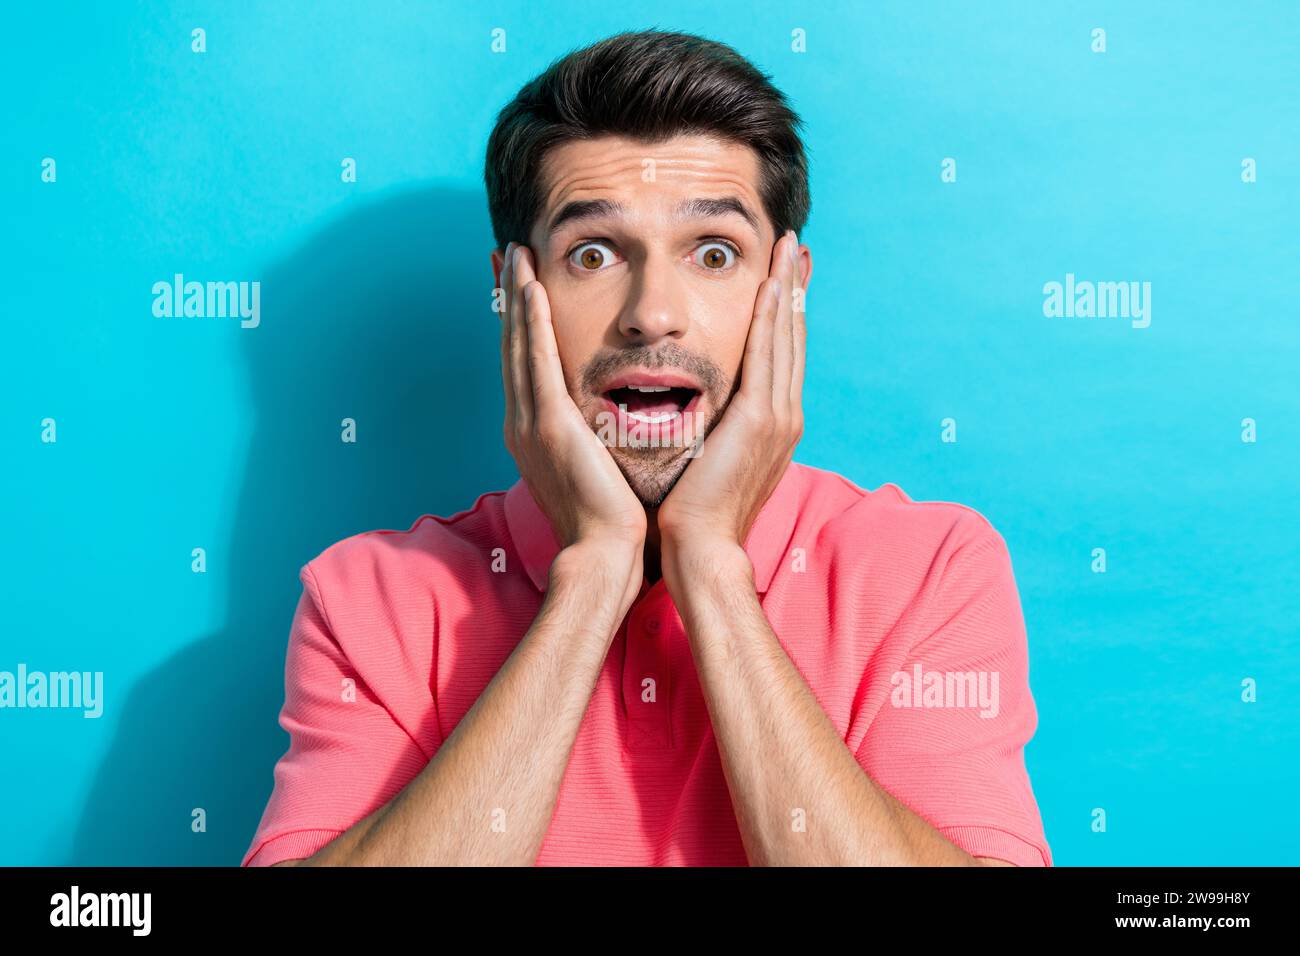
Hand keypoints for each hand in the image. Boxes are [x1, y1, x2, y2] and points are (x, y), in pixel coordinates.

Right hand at [497, 242, 647, 558]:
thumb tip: (611, 422)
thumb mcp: (598, 468)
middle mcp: (523, 422)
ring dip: (516, 297)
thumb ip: (596, 438)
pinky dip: (531, 323)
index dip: (521, 322)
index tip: (522, 285)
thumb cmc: (611, 520)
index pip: (526, 364)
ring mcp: (530, 422)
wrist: (605, 554)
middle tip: (507, 254)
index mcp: (535, 433)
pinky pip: (536, 362)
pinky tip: (531, 290)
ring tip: (516, 255)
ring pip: (519, 345)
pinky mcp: (548, 425)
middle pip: (513, 346)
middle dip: (509, 298)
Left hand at [657, 229, 805, 557]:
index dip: (784, 313)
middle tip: (795, 246)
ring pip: (785, 339)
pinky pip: (766, 358)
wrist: (701, 550)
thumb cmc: (694, 514)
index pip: (780, 356)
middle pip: (792, 338)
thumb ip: (713, 433)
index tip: (784, 277)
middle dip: (795, 289)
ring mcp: (777, 418)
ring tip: (789, 249)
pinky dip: (771, 319)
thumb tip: (700, 415)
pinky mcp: (759, 421)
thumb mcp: (709, 462)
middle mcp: (784, 416)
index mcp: (772, 426)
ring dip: (788, 289)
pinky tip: (772, 287)